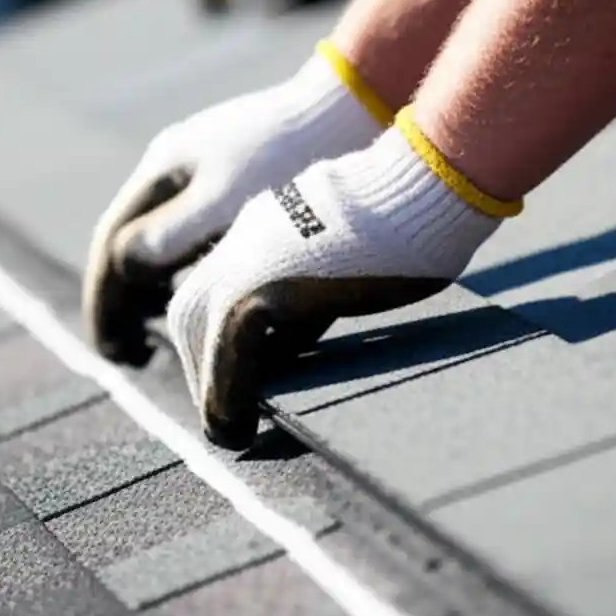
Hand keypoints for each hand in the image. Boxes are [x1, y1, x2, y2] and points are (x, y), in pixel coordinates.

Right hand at [83, 53, 382, 364]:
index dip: (104, 302)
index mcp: (163, 168)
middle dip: (124, 299)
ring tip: (159, 331)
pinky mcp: (247, 175)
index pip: (112, 243)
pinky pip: (199, 231)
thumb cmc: (289, 158)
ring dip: (154, 286)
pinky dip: (189, 269)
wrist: (353, 107)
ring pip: (165, 237)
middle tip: (128, 351)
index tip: (112, 350)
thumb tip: (124, 267)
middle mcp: (178, 165)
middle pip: (132, 242)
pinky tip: (209, 293)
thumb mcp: (223, 202)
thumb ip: (169, 235)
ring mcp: (211, 166)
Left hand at [166, 128, 502, 448]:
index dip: (214, 339)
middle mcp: (247, 239)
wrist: (425, 185)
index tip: (236, 377)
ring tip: (229, 430)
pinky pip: (227, 354)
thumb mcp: (348, 251)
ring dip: (209, 387)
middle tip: (224, 413)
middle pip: (190, 312)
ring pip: (197, 332)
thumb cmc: (414, 217)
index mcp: (267, 225)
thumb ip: (316, 282)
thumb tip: (307, 326)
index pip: (214, 287)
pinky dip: (225, 396)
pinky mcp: (264, 288)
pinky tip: (238, 428)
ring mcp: (249, 259)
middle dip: (202, 367)